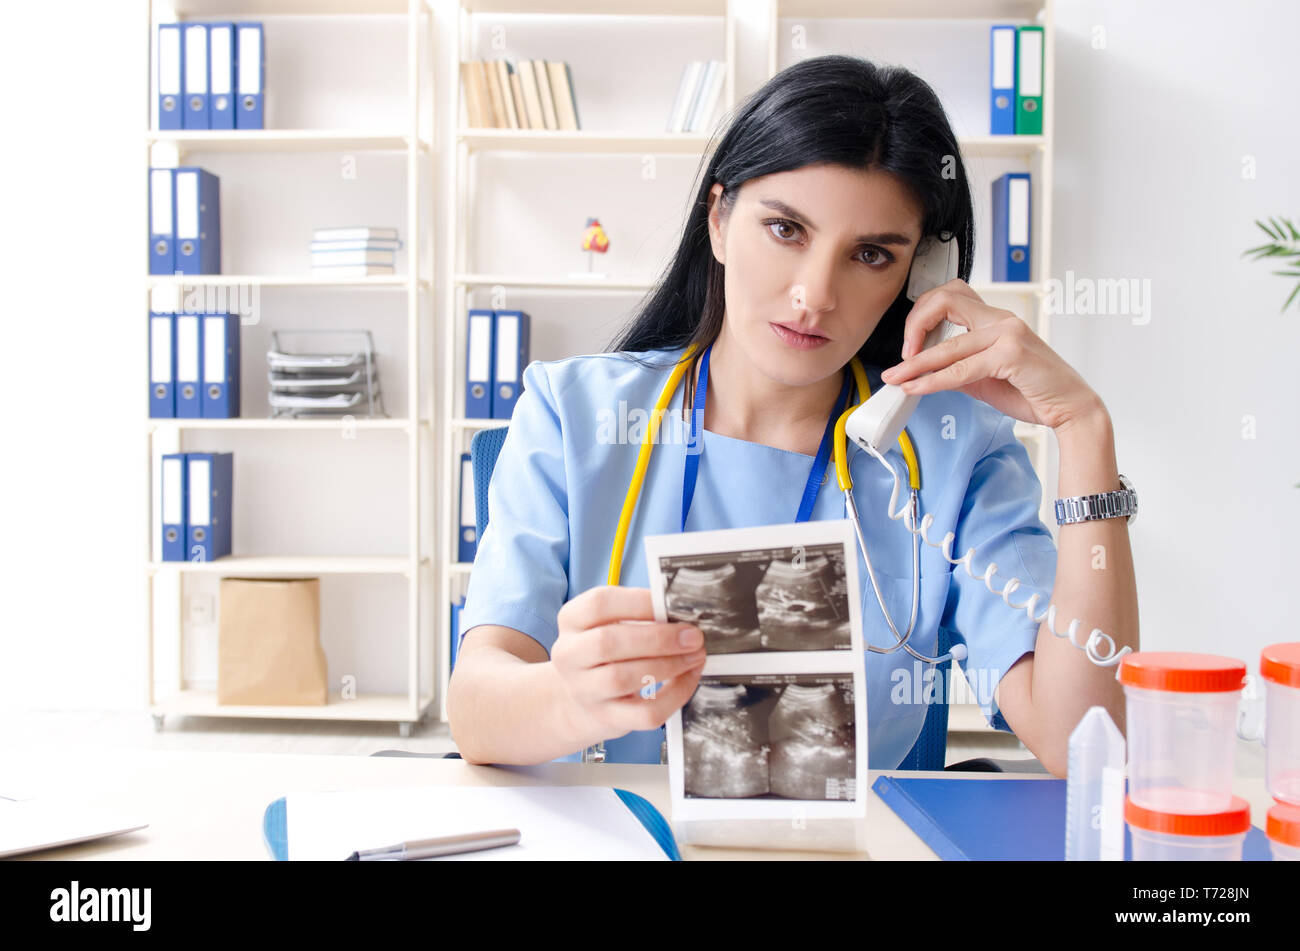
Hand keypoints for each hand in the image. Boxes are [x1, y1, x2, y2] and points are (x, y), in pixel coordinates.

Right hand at [551, 586, 706, 746]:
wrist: (580, 699)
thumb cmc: (606, 652)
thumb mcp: (610, 623)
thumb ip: (640, 614)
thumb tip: (683, 613)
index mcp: (572, 620)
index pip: (599, 604)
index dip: (639, 602)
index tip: (671, 604)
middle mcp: (570, 655)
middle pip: (607, 643)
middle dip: (658, 638)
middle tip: (693, 636)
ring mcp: (584, 690)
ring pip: (622, 679)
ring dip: (668, 665)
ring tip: (695, 655)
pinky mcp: (607, 718)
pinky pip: (644, 713)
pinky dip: (673, 695)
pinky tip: (688, 679)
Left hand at [879, 280, 1105, 432]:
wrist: (1070, 408)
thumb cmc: (1033, 391)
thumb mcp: (985, 378)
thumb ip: (958, 369)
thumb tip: (924, 371)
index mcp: (996, 319)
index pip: (951, 297)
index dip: (922, 316)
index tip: (910, 345)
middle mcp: (1002, 320)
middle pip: (945, 300)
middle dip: (914, 324)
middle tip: (903, 354)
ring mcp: (1008, 334)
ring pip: (949, 344)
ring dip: (915, 363)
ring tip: (896, 377)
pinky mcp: (1012, 355)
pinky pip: (961, 368)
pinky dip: (933, 380)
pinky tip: (917, 388)